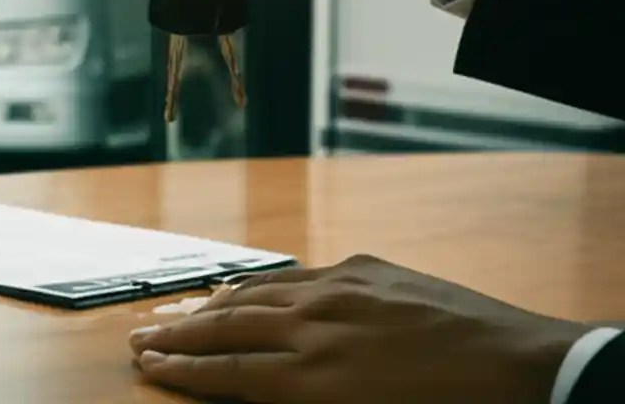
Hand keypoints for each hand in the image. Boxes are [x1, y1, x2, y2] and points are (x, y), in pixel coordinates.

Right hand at [129, 255, 590, 403]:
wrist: (523, 369)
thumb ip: (300, 403)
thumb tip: (255, 387)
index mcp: (317, 378)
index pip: (230, 371)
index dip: (182, 370)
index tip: (147, 366)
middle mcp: (318, 327)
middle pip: (229, 328)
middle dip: (179, 335)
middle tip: (138, 339)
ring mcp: (341, 291)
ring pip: (257, 294)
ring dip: (211, 305)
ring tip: (178, 314)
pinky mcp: (367, 270)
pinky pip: (298, 274)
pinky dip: (261, 284)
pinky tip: (246, 287)